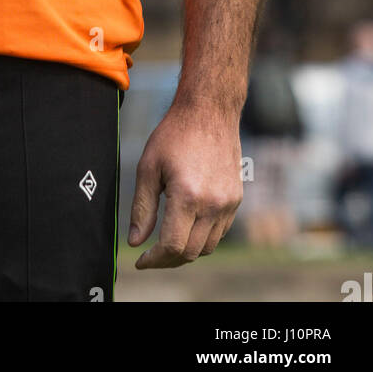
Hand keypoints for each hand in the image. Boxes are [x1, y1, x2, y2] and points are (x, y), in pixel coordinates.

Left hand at [127, 100, 242, 267]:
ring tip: (166, 241)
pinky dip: (202, 237)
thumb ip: (142, 208)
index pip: (173, 246)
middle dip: (167, 260)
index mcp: (188, 196)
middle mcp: (213, 204)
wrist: (209, 111)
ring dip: (186, 251)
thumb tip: (135, 241)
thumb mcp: (148, 167)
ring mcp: (228, 204)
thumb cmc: (174, 134)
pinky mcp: (236, 200)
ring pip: (207, 247)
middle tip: (150, 255)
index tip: (141, 260)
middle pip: (191, 252)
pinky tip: (186, 226)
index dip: (154, 260)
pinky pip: (219, 232)